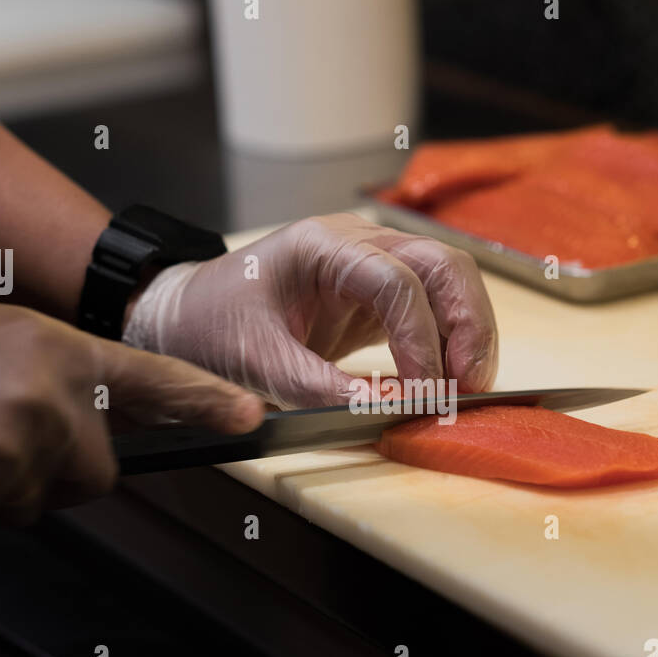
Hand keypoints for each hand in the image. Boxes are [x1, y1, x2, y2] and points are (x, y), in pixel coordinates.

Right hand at [0, 301, 262, 529]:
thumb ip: (53, 375)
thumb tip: (86, 415)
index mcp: (59, 350)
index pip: (152, 380)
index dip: (206, 400)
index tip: (249, 416)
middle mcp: (56, 392)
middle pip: (99, 470)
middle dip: (55, 470)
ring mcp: (28, 437)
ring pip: (43, 495)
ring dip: (4, 482)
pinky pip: (5, 512)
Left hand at [123, 213, 498, 408]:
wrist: (184, 316)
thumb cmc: (209, 324)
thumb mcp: (256, 361)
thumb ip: (317, 388)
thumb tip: (383, 412)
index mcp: (322, 245)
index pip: (397, 279)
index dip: (421, 337)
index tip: (425, 390)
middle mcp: (356, 244)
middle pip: (443, 266)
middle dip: (467, 325)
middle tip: (472, 384)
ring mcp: (371, 267)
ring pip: (449, 282)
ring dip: (467, 333)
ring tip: (468, 387)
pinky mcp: (376, 298)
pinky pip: (432, 310)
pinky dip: (449, 344)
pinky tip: (448, 381)